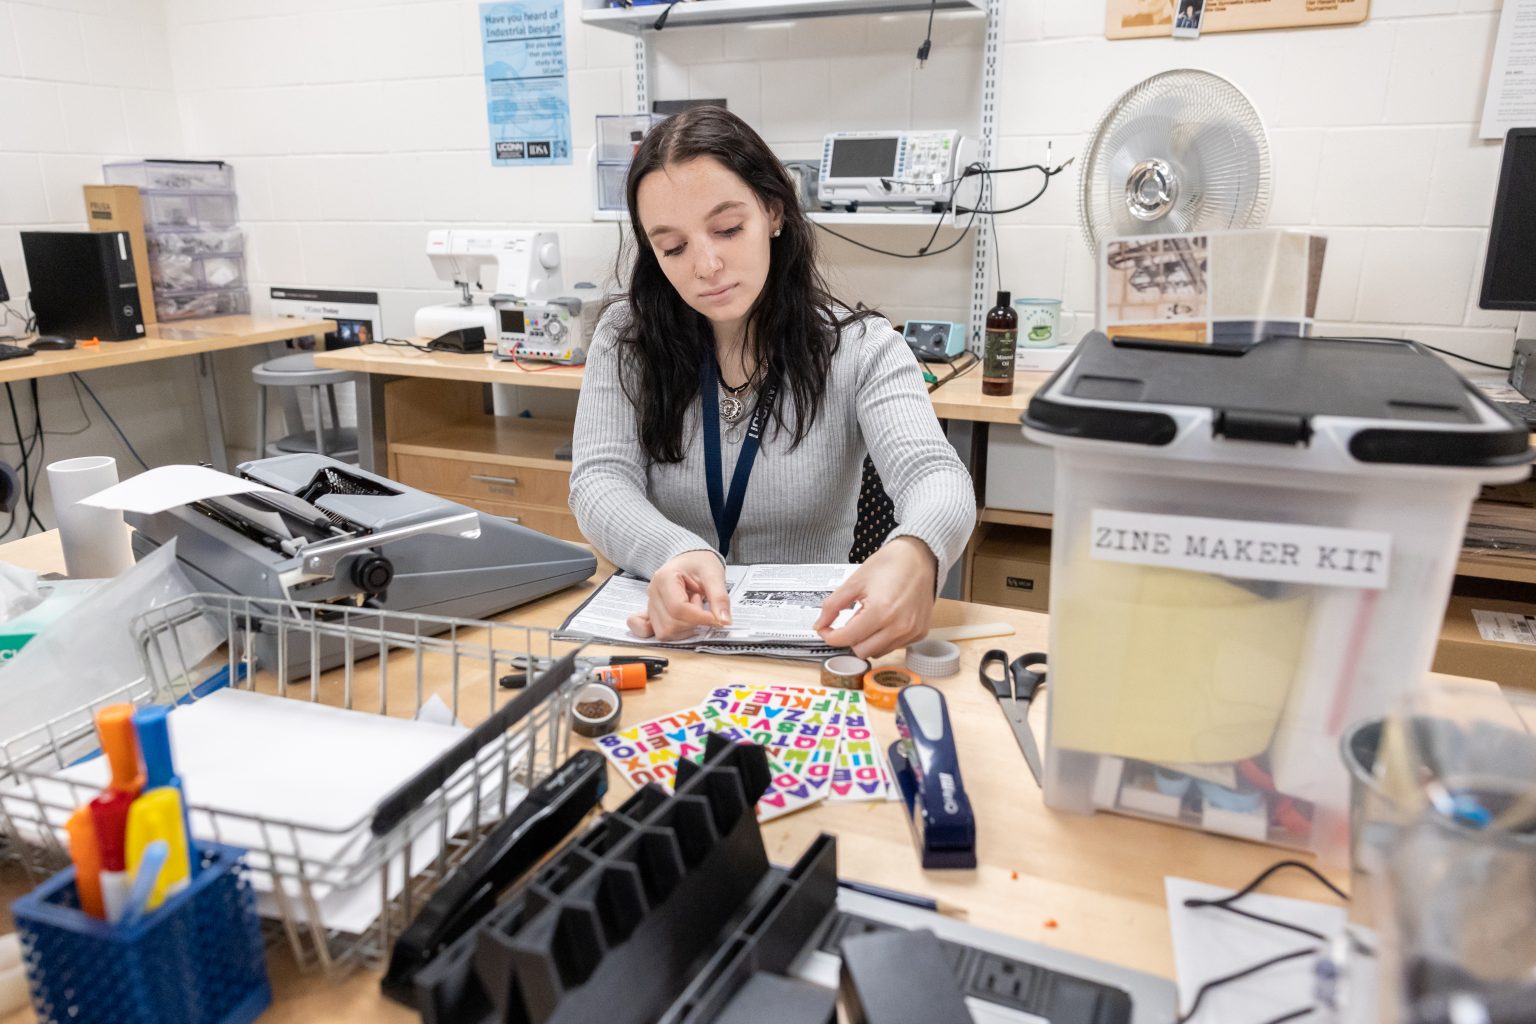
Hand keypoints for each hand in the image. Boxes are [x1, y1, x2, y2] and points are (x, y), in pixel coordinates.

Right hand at [627, 549, 731, 641]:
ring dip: (684, 628)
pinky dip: (665, 633)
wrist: (690, 559)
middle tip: (700, 604)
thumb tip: (724, 621)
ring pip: (664, 632)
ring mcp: (650, 604)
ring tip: (691, 609)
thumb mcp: (713, 574)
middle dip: (692, 622)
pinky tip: (679, 627)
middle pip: (670, 624)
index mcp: (664, 578)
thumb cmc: (699, 563)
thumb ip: (719, 598)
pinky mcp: (651, 613)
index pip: (678, 608)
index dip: (700, 617)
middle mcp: (653, 593)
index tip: (716, 618)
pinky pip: (647, 631)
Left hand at [813, 537, 937, 658]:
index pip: (847, 638)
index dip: (830, 635)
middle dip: (850, 639)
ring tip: (870, 617)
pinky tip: (885, 619)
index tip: (825, 629)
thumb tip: (820, 625)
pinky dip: (884, 638)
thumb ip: (833, 605)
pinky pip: (894, 646)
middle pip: (861, 651)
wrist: (920, 557)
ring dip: (867, 640)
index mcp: (881, 612)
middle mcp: (899, 627)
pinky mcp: (920, 633)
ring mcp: (912, 632)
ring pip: (878, 652)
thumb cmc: (889, 564)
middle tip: (850, 620)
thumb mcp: (855, 581)